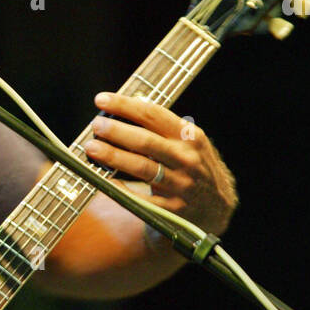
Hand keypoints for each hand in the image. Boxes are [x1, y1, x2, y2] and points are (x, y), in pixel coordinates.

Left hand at [84, 92, 237, 234]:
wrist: (217, 208)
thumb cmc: (194, 167)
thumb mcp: (189, 143)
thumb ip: (163, 125)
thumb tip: (131, 103)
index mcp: (190, 137)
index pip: (154, 114)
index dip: (125, 106)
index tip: (101, 100)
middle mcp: (186, 159)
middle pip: (146, 141)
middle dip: (117, 131)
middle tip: (96, 125)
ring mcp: (180, 184)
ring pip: (142, 167)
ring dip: (114, 156)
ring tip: (91, 148)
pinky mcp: (172, 208)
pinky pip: (141, 198)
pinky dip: (120, 188)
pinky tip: (102, 180)